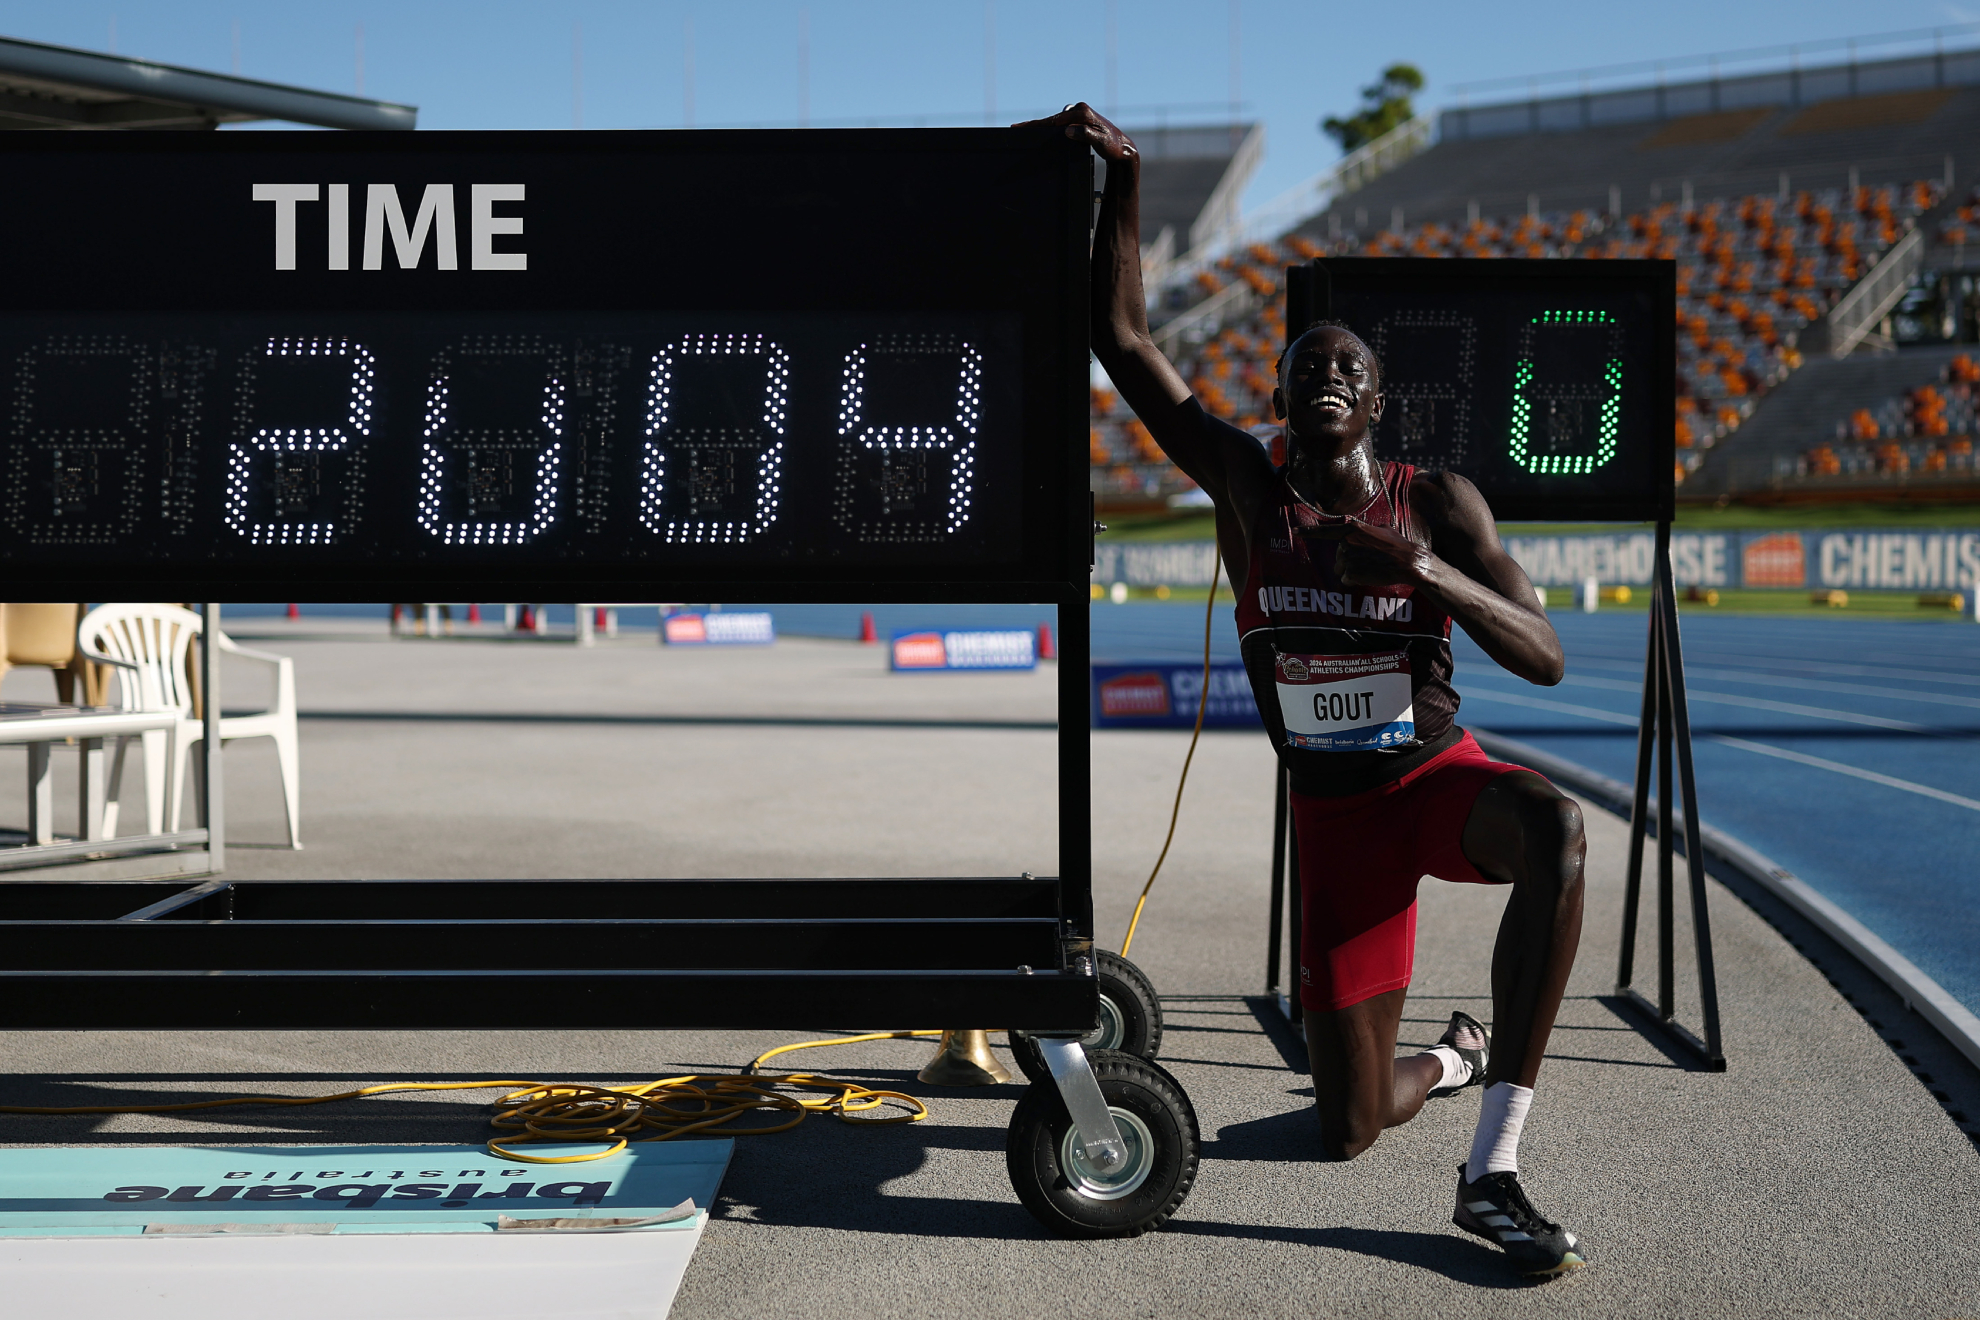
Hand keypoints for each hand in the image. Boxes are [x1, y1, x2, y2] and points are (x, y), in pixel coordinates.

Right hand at [1016, 102, 1136, 161]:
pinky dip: (1053, 127)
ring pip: (1056, 121)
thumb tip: (1068, 131)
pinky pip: (1062, 123)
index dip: (1036, 124)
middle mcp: (1080, 109)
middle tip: (1017, 128)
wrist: (1123, 148)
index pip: (1054, 120)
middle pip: (1052, 119)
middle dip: (1036, 125)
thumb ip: (1084, 135)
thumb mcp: (1099, 142)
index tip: (1021, 126)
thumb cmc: (1113, 147)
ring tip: (1027, 130)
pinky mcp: (1081, 119)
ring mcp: (1080, 114)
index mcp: (1082, 113)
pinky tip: (1045, 131)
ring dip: (1044, 126)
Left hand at [1303, 516, 1434, 588]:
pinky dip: (1356, 580)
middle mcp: (1346, 542)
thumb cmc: (1398, 545)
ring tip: (1371, 568)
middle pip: (1338, 556)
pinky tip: (1369, 575)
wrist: (1408, 562)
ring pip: (1341, 569)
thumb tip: (1374, 527)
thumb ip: (1371, 528)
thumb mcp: (1385, 529)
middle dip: (1349, 560)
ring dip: (1353, 571)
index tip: (1294, 530)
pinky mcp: (1351, 572)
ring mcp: (1348, 558)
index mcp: (1353, 529)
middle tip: (1369, 560)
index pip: (1325, 531)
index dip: (1308, 531)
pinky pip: (1347, 579)